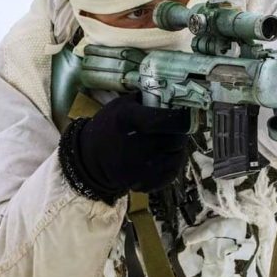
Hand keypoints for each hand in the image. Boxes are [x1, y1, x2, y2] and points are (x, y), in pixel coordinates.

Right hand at [59, 93, 190, 203]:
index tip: (186, 114)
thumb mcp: (122, 104)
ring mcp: (137, 168)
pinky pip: (170, 174)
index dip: (181, 117)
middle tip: (177, 129)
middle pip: (175, 140)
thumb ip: (147, 99)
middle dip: (180, 133)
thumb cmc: (110, 125)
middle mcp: (132, 145)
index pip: (165, 119)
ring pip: (177, 158)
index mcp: (127, 119)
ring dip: (177, 149)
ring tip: (167, 142)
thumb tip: (176, 93)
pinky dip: (171, 165)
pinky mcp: (140, 184)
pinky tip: (162, 157)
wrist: (90, 158)